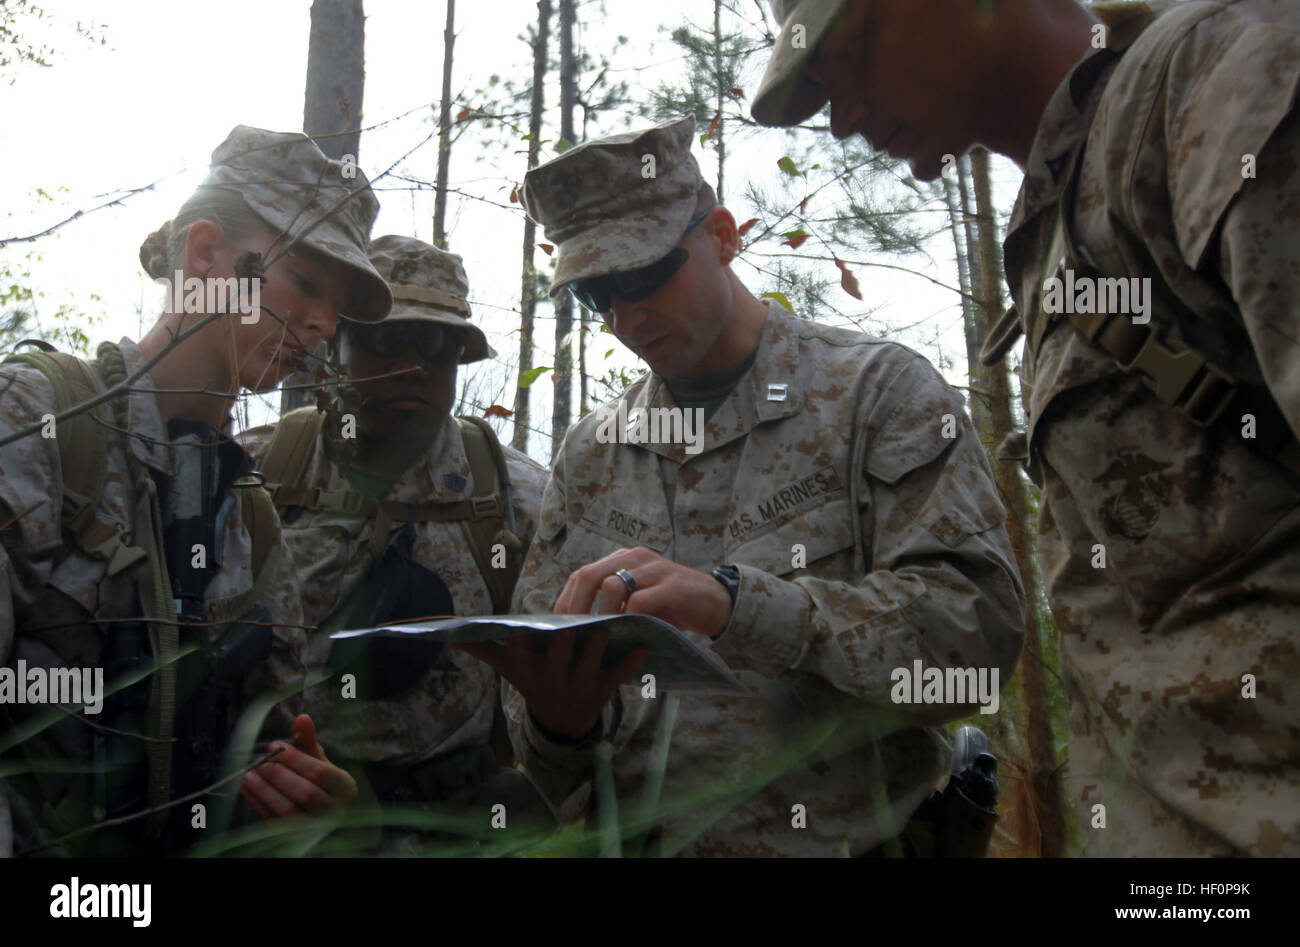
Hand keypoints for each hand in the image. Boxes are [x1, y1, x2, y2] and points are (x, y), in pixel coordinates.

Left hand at [239, 714, 357, 819]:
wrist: (321, 813)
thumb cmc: (319, 781)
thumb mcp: (318, 759)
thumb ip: (308, 740)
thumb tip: (302, 718)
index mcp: (345, 788)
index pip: (320, 773)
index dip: (296, 759)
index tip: (275, 745)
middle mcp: (334, 811)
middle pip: (306, 793)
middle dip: (279, 776)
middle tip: (261, 762)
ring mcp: (315, 828)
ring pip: (288, 811)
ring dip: (265, 791)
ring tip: (248, 774)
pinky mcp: (294, 839)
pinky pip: (274, 822)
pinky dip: (258, 804)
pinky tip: (247, 788)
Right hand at [454, 628, 645, 740]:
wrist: (563, 720)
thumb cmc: (533, 681)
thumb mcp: (509, 669)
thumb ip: (483, 650)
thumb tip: (449, 636)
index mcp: (528, 671)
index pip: (520, 654)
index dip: (521, 642)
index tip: (521, 628)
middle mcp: (552, 680)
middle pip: (557, 658)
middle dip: (563, 641)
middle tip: (571, 622)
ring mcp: (579, 686)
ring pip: (589, 665)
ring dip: (596, 648)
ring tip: (605, 628)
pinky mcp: (604, 690)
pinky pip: (619, 676)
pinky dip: (631, 663)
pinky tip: (642, 646)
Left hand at [554, 546, 732, 638]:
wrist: (719, 604)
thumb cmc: (674, 607)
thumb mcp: (640, 603)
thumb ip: (616, 606)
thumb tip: (580, 629)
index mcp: (624, 559)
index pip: (583, 574)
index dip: (567, 600)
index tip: (559, 626)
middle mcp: (636, 558)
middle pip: (589, 576)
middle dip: (575, 607)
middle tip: (572, 634)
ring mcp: (655, 569)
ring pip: (612, 586)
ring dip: (600, 614)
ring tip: (598, 636)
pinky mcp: (672, 585)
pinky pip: (640, 600)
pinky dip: (628, 619)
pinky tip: (626, 635)